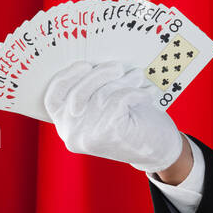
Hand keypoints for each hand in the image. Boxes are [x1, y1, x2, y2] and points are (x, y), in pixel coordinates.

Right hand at [43, 60, 184, 173]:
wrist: (159, 151)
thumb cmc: (133, 123)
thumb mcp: (106, 109)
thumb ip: (92, 93)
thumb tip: (95, 61)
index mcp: (66, 127)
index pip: (53, 99)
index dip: (66, 77)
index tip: (85, 64)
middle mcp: (72, 134)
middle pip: (77, 92)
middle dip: (101, 74)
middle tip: (120, 67)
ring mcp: (89, 136)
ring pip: (101, 94)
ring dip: (123, 82)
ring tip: (137, 77)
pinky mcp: (109, 133)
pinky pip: (118, 99)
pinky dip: (135, 92)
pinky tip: (146, 95)